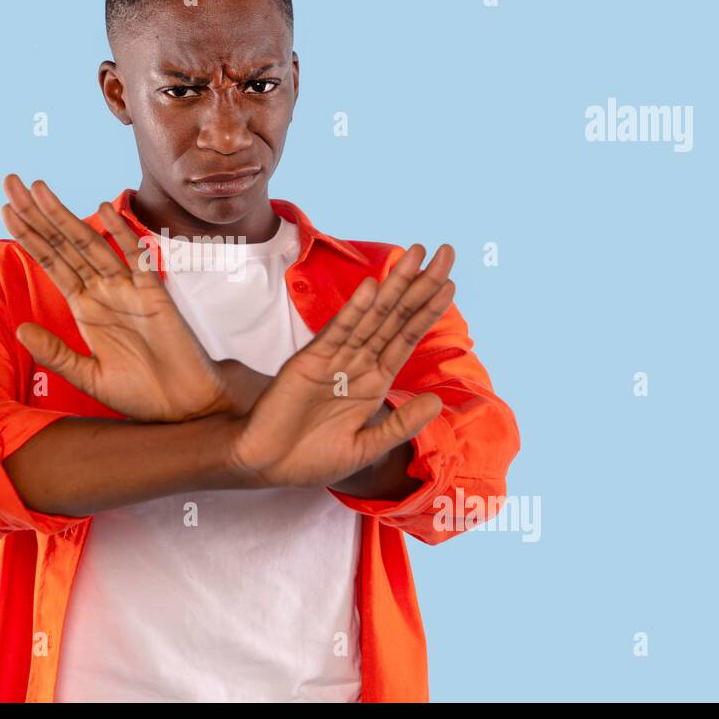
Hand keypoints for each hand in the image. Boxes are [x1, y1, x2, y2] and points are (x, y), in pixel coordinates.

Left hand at [0, 174, 234, 421]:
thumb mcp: (89, 378)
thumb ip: (56, 354)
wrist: (185, 406)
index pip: (50, 263)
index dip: (28, 236)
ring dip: (63, 216)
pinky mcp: (154, 294)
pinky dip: (120, 233)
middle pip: (63, 244)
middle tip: (10, 180)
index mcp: (84, 309)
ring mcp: (127, 289)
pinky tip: (103, 209)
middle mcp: (102, 292)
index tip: (5, 209)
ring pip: (90, 244)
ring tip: (38, 189)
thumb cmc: (141, 393)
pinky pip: (136, 257)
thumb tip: (20, 329)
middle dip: (36, 214)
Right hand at [225, 243, 456, 489]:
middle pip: (395, 317)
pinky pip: (337, 332)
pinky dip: (354, 311)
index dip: (428, 310)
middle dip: (420, 285)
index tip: (450, 284)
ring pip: (371, 316)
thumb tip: (437, 400)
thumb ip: (401, 425)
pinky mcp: (309, 361)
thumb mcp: (366, 448)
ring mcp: (334, 359)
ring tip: (417, 255)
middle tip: (446, 252)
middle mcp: (358, 364)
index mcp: (374, 382)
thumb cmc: (311, 459)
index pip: (407, 337)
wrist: (267, 465)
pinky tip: (372, 289)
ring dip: (394, 286)